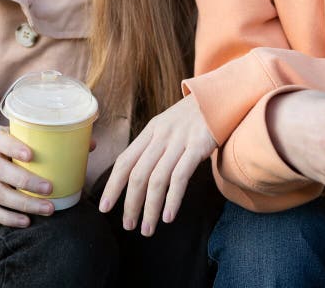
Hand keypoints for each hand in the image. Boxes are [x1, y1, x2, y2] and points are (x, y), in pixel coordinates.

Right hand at [0, 129, 54, 226]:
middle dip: (25, 181)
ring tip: (48, 208)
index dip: (13, 148)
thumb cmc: (19, 145)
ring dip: (23, 203)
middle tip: (49, 188)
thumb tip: (91, 145)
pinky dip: (8, 218)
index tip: (31, 156)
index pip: (0, 141)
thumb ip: (56, 140)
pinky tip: (27, 221)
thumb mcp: (29, 137)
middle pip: (0, 170)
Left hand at [98, 93, 216, 235]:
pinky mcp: (198, 146)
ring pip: (157, 179)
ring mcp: (179, 140)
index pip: (125, 160)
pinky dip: (172, 199)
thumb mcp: (168, 124)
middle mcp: (161, 135)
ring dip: (150, 208)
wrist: (220, 97)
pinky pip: (180, 176)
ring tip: (148, 228)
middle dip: (130, 203)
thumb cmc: (193, 116)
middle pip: (138, 174)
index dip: (113, 185)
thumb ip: (153, 144)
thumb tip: (136, 174)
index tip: (104, 207)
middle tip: (128, 225)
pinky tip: (168, 216)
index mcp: (151, 130)